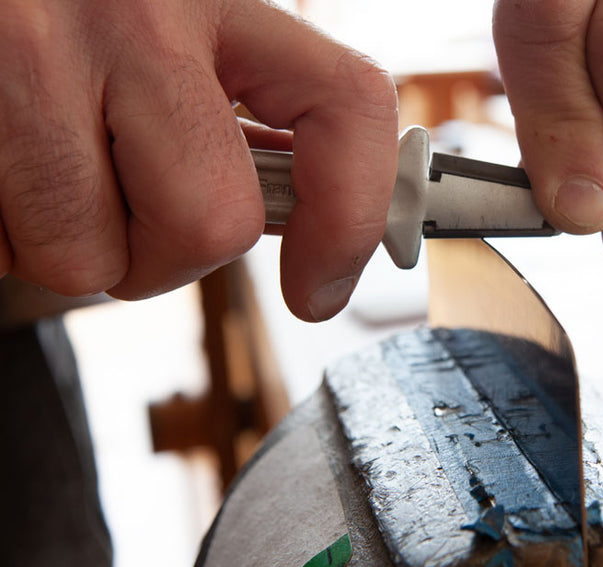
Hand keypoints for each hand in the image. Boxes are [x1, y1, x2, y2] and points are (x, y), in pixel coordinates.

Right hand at [0, 0, 397, 320]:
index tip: (320, 287)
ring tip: (53, 177)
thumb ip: (238, 120)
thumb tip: (311, 225)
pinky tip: (11, 170)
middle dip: (174, 256)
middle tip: (138, 217)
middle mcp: (134, 18)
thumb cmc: (76, 25)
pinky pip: (8, 252)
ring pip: (91, 262)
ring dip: (80, 249)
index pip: (346, 104)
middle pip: (214, 221)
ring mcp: (37, 58)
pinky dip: (13, 238)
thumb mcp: (172, 42)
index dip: (351, 220)